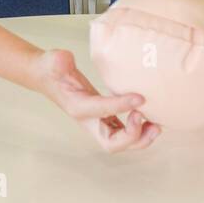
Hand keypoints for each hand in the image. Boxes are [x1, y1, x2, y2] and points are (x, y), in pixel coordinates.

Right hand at [31, 49, 159, 152]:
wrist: (46, 76)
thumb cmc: (51, 68)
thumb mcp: (53, 60)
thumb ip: (59, 60)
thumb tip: (63, 59)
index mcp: (77, 107)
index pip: (101, 111)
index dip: (121, 106)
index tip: (141, 97)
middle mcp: (88, 120)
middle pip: (111, 143)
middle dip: (132, 137)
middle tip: (150, 120)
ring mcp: (97, 122)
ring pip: (120, 142)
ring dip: (140, 138)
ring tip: (157, 125)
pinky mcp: (104, 118)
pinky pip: (123, 132)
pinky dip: (138, 130)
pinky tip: (151, 120)